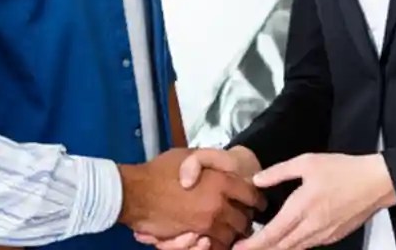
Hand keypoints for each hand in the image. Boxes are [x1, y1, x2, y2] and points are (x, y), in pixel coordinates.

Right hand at [118, 149, 266, 248]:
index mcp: (222, 181)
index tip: (258, 203)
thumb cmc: (159, 172)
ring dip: (234, 233)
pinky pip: (216, 245)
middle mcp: (219, 203)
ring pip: (233, 234)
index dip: (257, 200)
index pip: (252, 195)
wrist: (137, 193)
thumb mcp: (188, 155)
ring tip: (232, 230)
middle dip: (246, 218)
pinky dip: (219, 243)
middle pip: (245, 218)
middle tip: (244, 218)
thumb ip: (210, 161)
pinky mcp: (196, 236)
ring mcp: (208, 223)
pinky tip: (216, 238)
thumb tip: (223, 167)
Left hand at [232, 153, 395, 249]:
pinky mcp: (333, 237)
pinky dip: (292, 247)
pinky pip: (307, 246)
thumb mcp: (307, 162)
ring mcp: (323, 235)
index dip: (253, 244)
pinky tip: (284, 243)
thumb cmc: (342, 169)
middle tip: (241, 249)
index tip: (237, 248)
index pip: (272, 233)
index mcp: (302, 207)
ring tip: (260, 247)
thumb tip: (256, 180)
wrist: (375, 183)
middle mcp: (311, 227)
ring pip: (294, 249)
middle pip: (280, 247)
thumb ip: (279, 172)